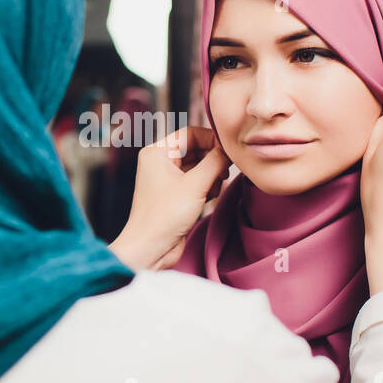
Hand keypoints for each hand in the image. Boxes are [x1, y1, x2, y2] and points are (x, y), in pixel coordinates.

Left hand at [110, 126, 230, 269]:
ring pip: (199, 166)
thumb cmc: (164, 217)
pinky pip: (197, 181)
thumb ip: (215, 162)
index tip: (229, 151)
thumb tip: (230, 149)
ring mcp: (167, 178)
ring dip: (212, 175)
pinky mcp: (175, 194)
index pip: (191, 134)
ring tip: (213, 189)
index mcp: (157, 152)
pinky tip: (208, 197)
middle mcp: (160, 162)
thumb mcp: (195, 185)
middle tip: (225, 172)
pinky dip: (207, 186)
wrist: (151, 249)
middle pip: (196, 149)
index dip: (212, 140)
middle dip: (213, 161)